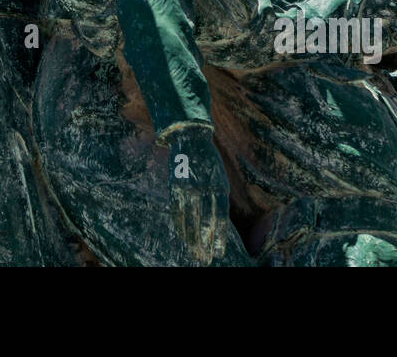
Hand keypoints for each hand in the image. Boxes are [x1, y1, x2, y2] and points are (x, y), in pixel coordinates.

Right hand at [168, 129, 229, 264]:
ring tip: (193, 253)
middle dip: (204, 242)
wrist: (190, 137)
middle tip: (204, 260)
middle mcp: (203, 188)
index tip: (218, 252)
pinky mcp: (175, 184)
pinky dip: (179, 223)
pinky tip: (182, 235)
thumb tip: (218, 223)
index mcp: (219, 186)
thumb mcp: (219, 177)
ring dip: (191, 237)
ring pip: (189, 217)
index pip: (220, 217)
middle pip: (205, 221)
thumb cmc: (207, 161)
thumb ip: (218, 198)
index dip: (219, 236)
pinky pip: (177, 208)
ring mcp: (188, 186)